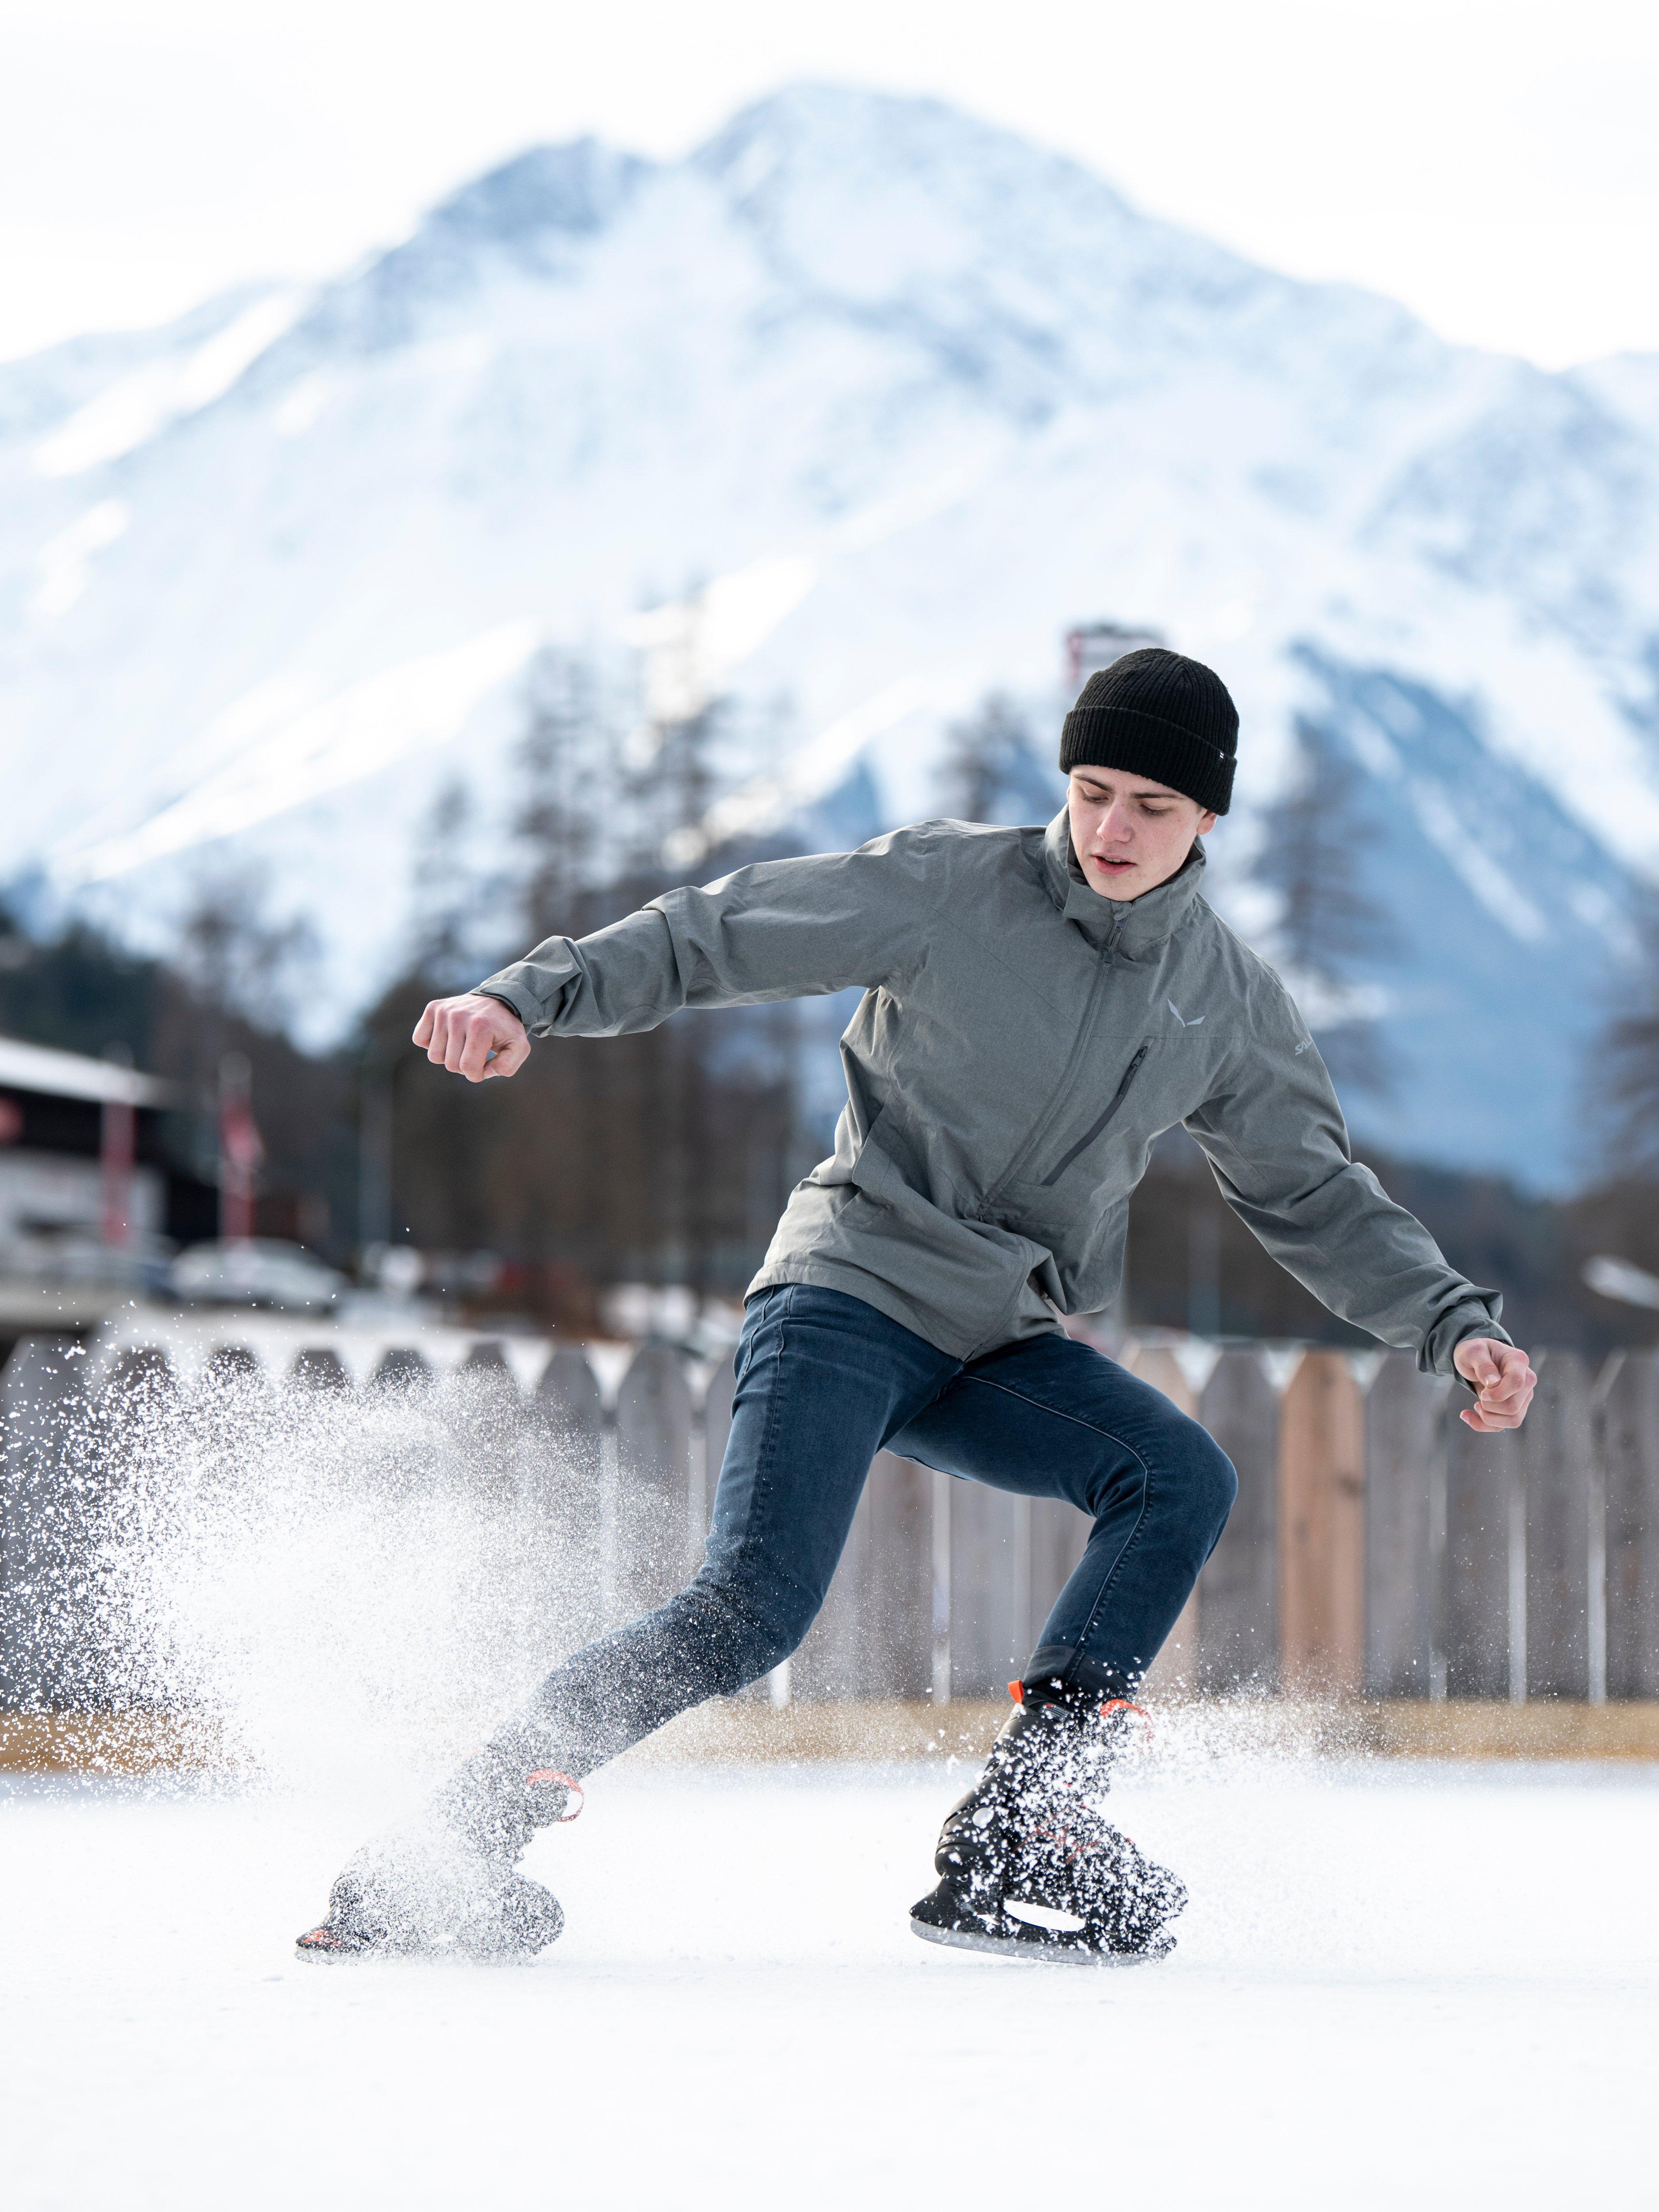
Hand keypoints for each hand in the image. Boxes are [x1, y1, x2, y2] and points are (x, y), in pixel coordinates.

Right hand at [411, 993, 529, 1082]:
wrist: (498, 1000)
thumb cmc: (506, 1029)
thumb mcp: (519, 1047)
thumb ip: (508, 1066)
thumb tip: (485, 1072)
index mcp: (480, 1027)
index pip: (468, 1068)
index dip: (477, 1075)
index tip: (486, 1067)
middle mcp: (458, 1016)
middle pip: (451, 1065)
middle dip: (464, 1067)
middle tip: (476, 1053)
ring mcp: (444, 1011)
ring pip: (434, 1056)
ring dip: (449, 1056)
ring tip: (463, 1044)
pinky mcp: (433, 1008)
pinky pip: (420, 1039)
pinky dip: (432, 1044)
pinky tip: (448, 1037)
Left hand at [1452, 1338, 1535, 1431]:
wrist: (1476, 1359)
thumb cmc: (1475, 1352)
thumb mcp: (1472, 1351)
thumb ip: (1482, 1364)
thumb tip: (1492, 1383)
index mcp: (1519, 1361)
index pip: (1516, 1383)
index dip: (1497, 1393)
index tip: (1482, 1392)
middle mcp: (1527, 1380)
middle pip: (1513, 1406)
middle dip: (1489, 1406)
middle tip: (1479, 1395)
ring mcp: (1524, 1396)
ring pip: (1513, 1420)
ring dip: (1488, 1418)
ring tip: (1476, 1405)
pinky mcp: (1517, 1408)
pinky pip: (1504, 1426)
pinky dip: (1483, 1425)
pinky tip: (1467, 1415)